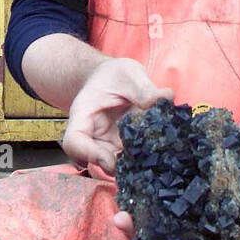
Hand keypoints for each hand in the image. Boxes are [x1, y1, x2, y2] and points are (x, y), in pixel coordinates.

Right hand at [61, 57, 172, 173]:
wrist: (112, 79)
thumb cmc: (114, 74)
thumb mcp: (128, 74)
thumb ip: (144, 88)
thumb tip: (165, 98)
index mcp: (83, 116)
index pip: (74, 143)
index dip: (90, 155)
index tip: (111, 160)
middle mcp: (92, 135)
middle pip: (96, 161)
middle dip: (119, 166)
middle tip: (144, 160)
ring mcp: (108, 145)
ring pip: (115, 165)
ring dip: (133, 165)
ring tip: (155, 156)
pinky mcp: (123, 149)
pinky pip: (130, 161)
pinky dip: (144, 160)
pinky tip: (160, 153)